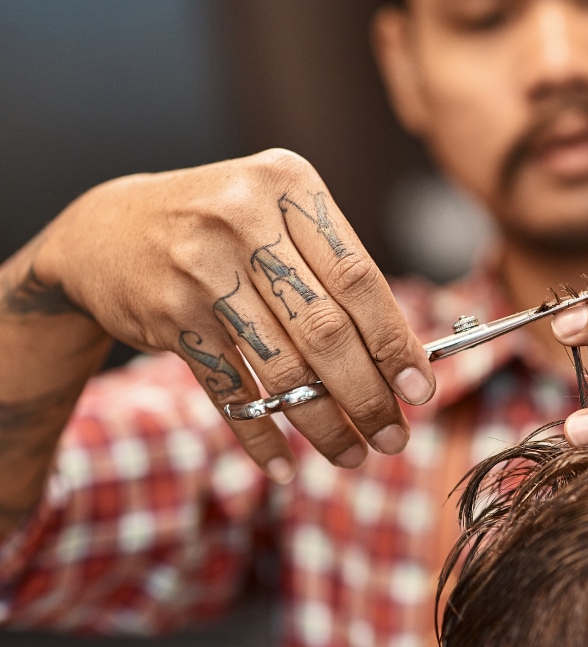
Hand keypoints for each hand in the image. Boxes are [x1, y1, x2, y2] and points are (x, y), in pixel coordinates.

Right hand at [37, 149, 435, 480]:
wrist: (108, 230)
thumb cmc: (226, 228)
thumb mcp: (279, 217)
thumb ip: (335, 273)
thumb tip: (403, 360)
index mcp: (287, 183)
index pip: (357, 277)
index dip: (393, 340)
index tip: (420, 388)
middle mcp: (241, 218)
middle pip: (324, 327)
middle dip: (367, 393)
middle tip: (394, 436)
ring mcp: (200, 269)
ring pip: (281, 365)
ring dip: (323, 422)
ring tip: (353, 454)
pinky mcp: (167, 315)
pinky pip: (229, 389)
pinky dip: (259, 435)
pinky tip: (285, 464)